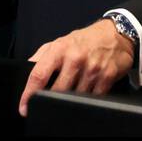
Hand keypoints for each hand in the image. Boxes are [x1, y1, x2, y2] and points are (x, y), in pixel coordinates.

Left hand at [18, 19, 134, 116]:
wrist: (116, 33)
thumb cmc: (85, 39)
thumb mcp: (60, 42)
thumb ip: (41, 56)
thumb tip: (27, 69)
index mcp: (60, 49)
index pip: (39, 75)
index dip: (28, 94)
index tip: (24, 107)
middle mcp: (75, 58)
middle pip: (56, 91)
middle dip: (53, 98)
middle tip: (55, 97)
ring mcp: (92, 68)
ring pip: (75, 97)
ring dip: (73, 97)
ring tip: (76, 87)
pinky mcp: (107, 76)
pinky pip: (93, 97)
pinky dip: (89, 97)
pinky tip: (90, 87)